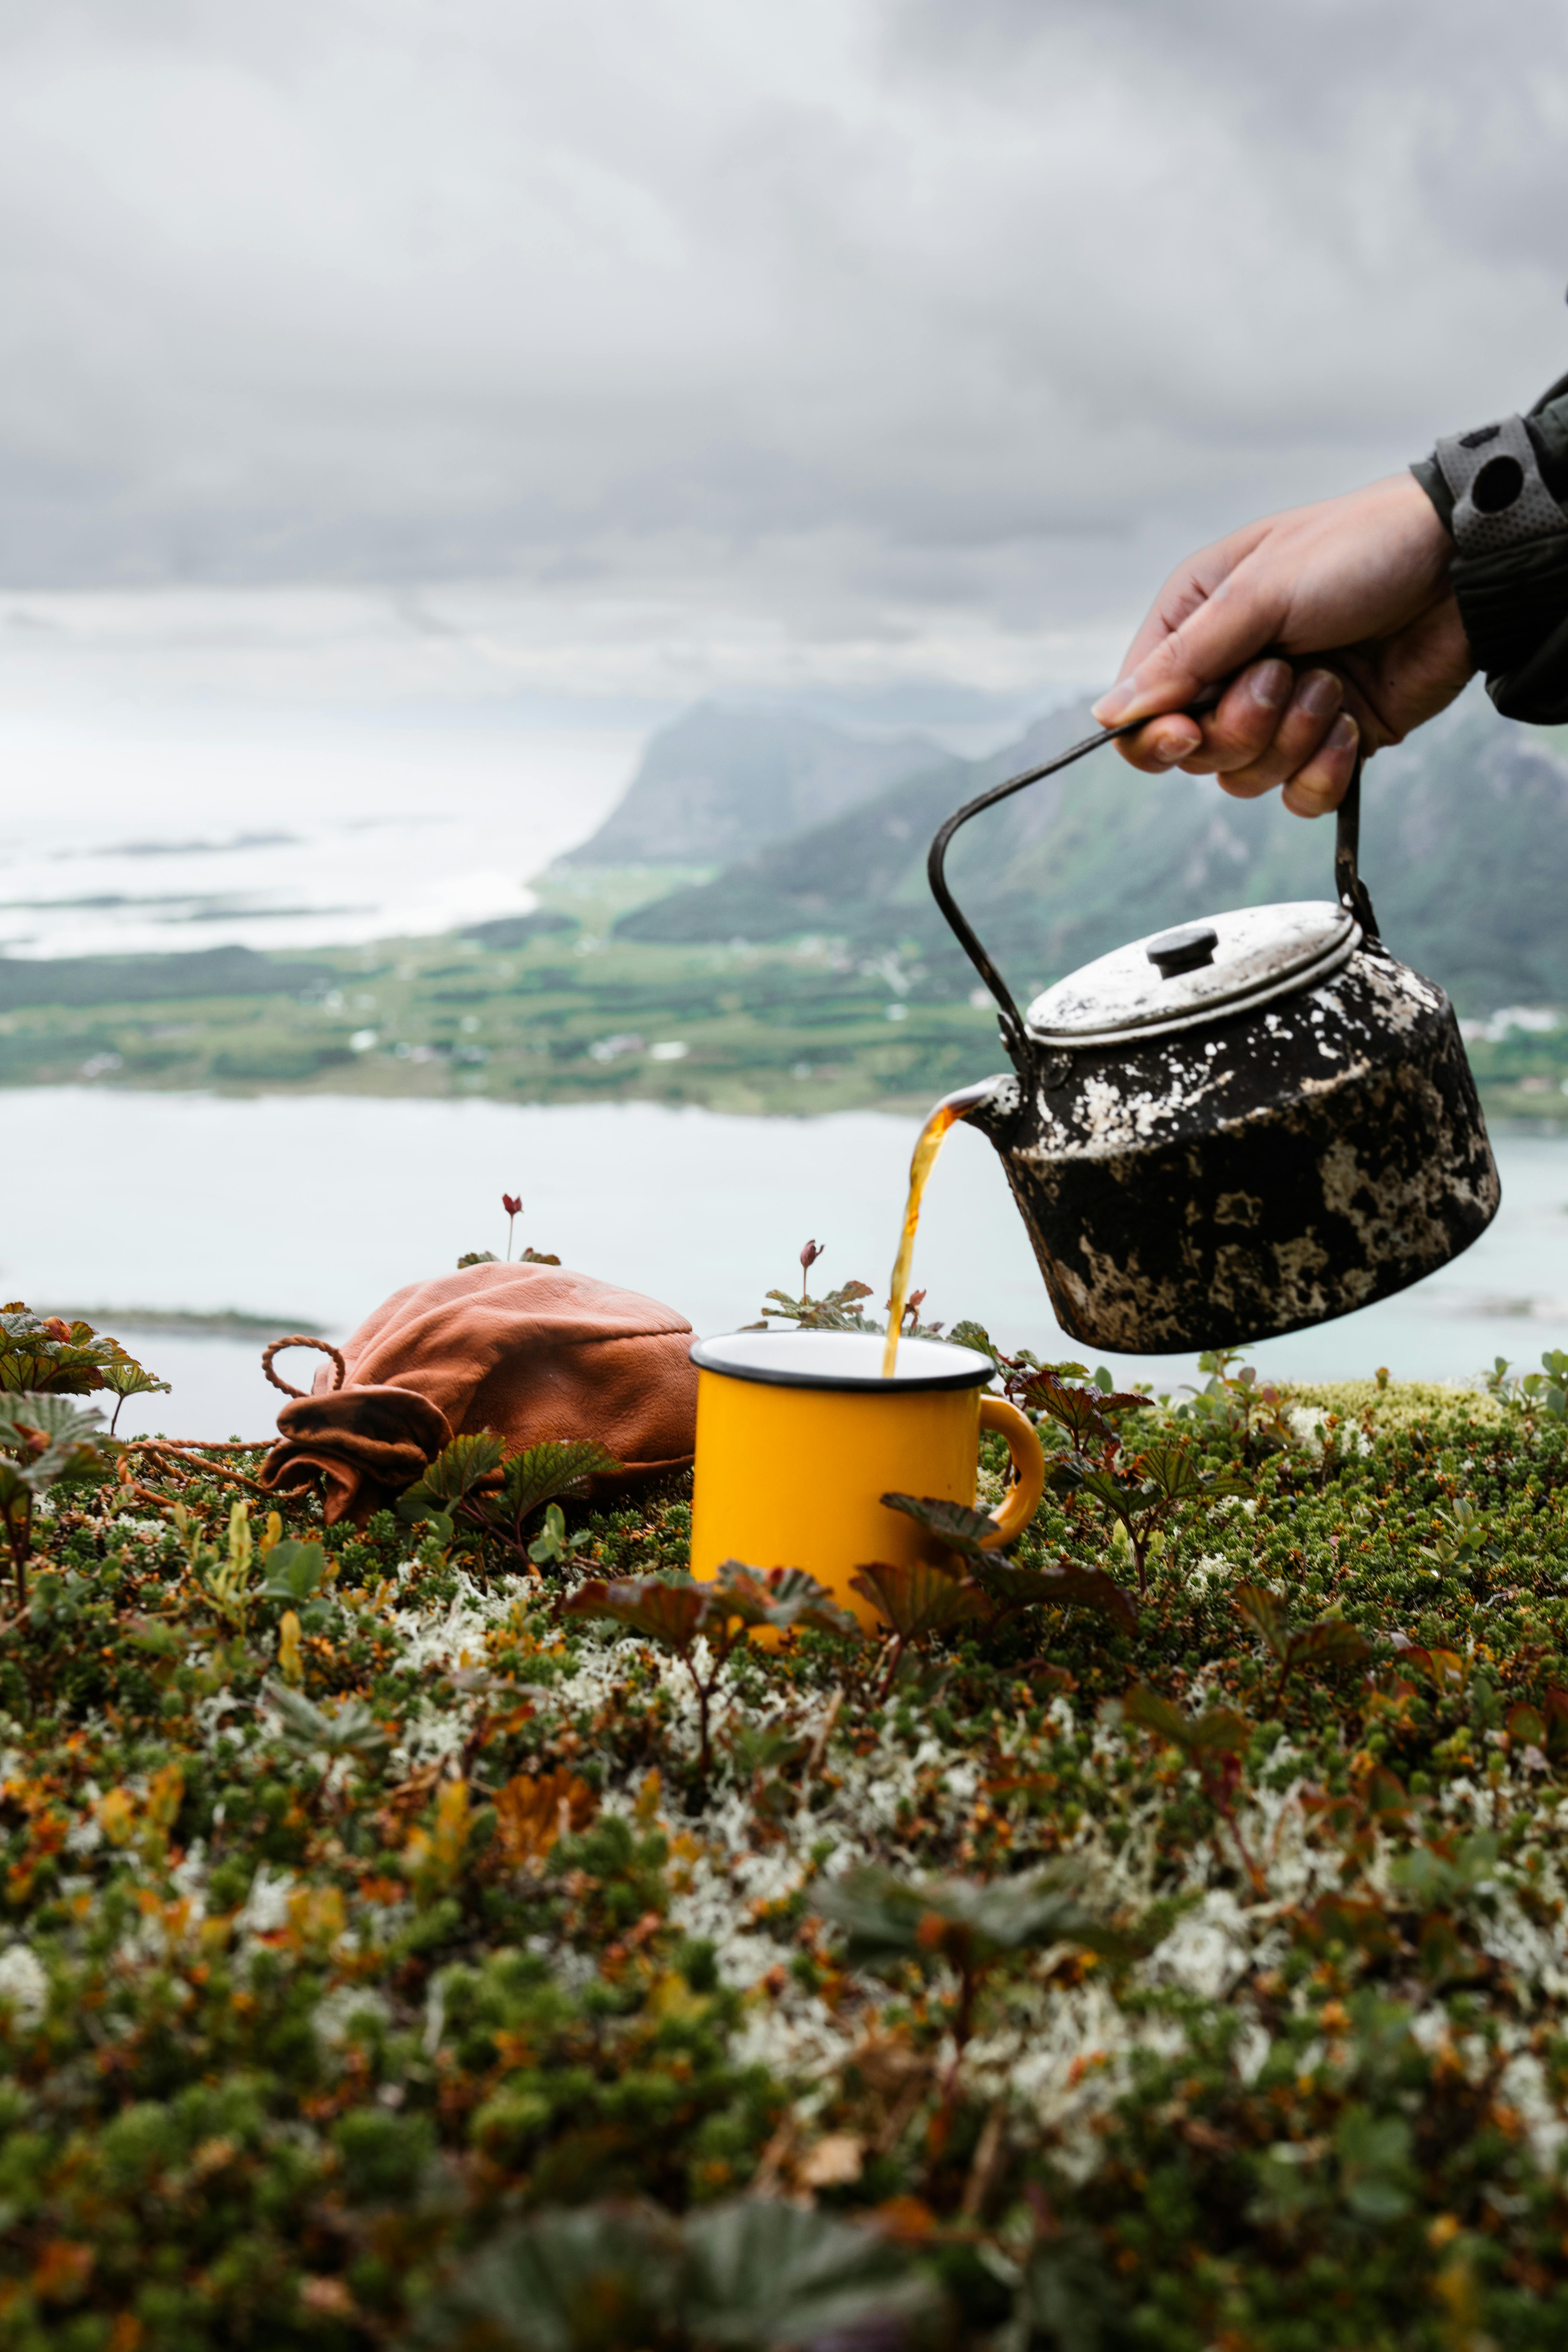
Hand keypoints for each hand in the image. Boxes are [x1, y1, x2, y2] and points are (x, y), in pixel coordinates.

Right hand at [1090, 472, 1473, 815]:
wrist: (1462, 568)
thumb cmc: (1360, 551)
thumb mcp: (1260, 591)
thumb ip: (1184, 659)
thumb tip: (1110, 715)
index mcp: (1197, 625)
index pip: (1140, 710)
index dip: (1156, 735)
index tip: (1187, 730)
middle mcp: (1231, 673)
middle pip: (1194, 753)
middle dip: (1243, 726)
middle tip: (1286, 675)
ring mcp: (1280, 713)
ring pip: (1245, 779)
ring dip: (1293, 738)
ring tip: (1333, 682)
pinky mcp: (1328, 744)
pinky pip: (1299, 796)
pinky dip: (1326, 768)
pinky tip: (1352, 724)